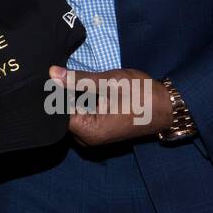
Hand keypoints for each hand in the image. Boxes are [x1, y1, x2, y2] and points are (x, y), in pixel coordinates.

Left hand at [48, 65, 172, 146]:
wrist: (167, 107)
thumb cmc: (141, 95)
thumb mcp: (109, 82)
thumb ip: (78, 79)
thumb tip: (51, 73)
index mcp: (88, 131)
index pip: (55, 114)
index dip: (50, 95)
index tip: (44, 79)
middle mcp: (87, 139)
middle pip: (61, 115)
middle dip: (59, 95)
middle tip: (55, 74)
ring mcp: (93, 135)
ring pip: (71, 113)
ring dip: (69, 96)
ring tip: (66, 78)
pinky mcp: (98, 129)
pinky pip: (80, 114)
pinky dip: (78, 101)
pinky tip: (79, 87)